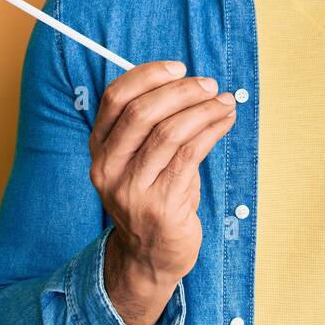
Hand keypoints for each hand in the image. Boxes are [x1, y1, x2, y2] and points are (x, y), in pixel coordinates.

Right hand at [88, 60, 235, 324]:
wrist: (150, 257)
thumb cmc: (153, 197)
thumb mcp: (139, 161)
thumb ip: (151, 125)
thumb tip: (188, 82)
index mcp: (99, 149)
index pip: (115, 98)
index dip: (148, 75)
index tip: (179, 67)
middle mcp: (108, 168)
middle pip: (142, 112)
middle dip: (181, 91)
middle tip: (209, 85)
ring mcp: (131, 189)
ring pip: (169, 132)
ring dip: (203, 110)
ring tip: (225, 102)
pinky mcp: (159, 205)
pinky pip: (190, 155)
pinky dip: (212, 131)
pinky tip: (225, 123)